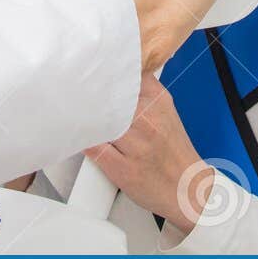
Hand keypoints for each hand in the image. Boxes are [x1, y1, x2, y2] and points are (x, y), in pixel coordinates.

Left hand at [84, 74, 213, 234]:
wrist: (188, 189)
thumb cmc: (173, 151)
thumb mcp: (166, 111)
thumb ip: (144, 89)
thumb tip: (119, 69)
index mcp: (158, 101)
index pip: (123, 75)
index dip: (101, 73)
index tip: (86, 70)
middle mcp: (148, 121)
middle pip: (106, 97)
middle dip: (88, 94)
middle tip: (71, 90)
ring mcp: (136, 146)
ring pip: (99, 121)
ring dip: (82, 117)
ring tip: (69, 111)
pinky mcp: (124, 170)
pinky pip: (94, 149)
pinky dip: (82, 140)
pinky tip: (76, 136)